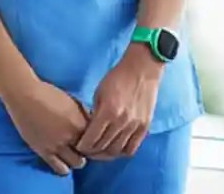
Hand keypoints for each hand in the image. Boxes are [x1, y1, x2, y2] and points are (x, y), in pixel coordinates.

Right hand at [3, 80, 90, 175]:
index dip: (95, 139)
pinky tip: (63, 163)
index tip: (91, 139)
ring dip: (77, 160)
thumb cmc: (48, 94)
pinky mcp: (44, 152)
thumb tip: (91, 124)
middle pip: (89, 152)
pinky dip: (64, 168)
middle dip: (88, 151)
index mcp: (79, 122)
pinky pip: (59, 168)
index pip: (96, 138)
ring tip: (73, 155)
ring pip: (77, 163)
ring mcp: (57, 145)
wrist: (25, 97)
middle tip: (83, 148)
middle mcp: (70, 135)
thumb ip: (83, 115)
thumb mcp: (72, 101)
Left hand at [75, 44, 163, 159]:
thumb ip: (94, 113)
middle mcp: (121, 122)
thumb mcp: (99, 92)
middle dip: (91, 152)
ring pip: (116, 151)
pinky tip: (115, 148)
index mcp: (107, 112)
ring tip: (100, 151)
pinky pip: (132, 148)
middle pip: (102, 148)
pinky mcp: (144, 127)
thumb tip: (90, 130)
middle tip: (87, 150)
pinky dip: (121, 152)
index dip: (82, 146)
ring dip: (105, 154)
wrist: (142, 69)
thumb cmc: (117, 77)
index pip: (91, 140)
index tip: (78, 146)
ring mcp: (134, 126)